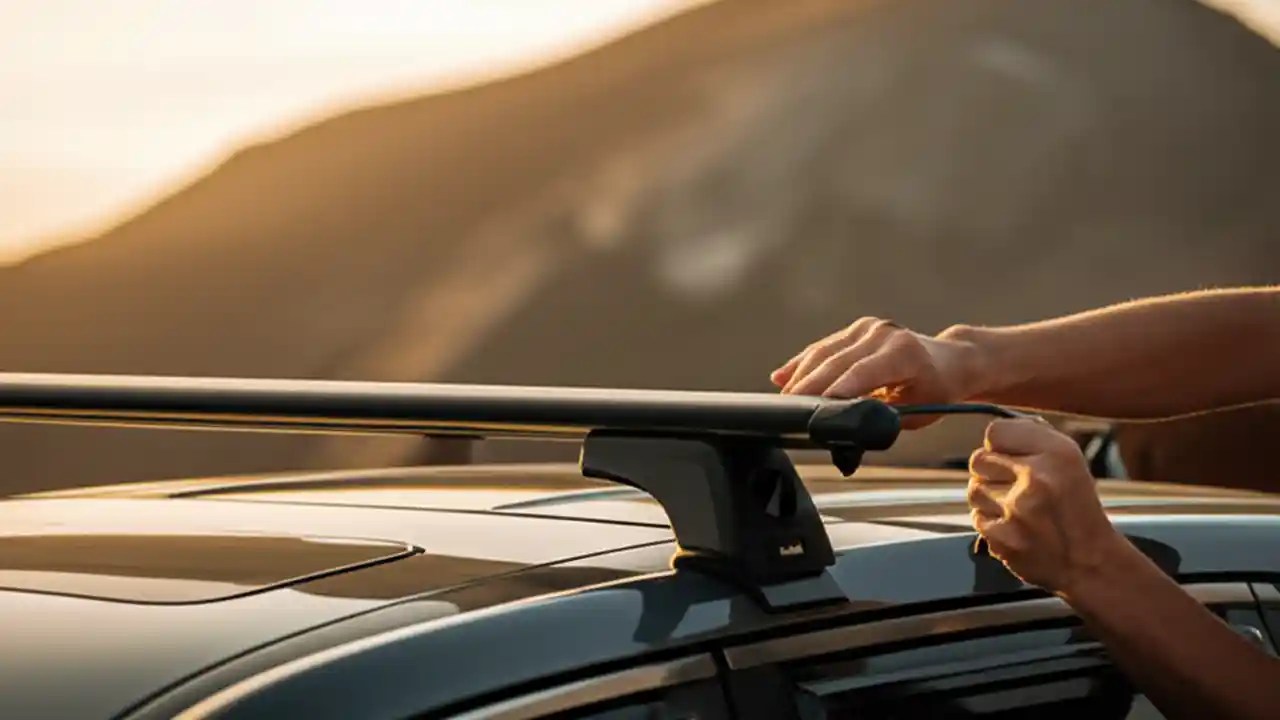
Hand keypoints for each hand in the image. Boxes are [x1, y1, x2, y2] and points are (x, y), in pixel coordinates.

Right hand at [770, 318, 980, 426]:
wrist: (950, 361)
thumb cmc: (936, 391)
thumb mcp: (916, 411)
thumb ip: (883, 416)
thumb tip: (849, 427)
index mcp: (904, 353)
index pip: (862, 372)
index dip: (835, 389)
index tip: (812, 408)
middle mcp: (883, 334)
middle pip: (836, 361)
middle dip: (808, 385)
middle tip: (786, 408)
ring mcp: (868, 328)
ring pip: (824, 351)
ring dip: (800, 374)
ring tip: (782, 397)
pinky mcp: (857, 329)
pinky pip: (825, 347)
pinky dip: (803, 362)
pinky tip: (782, 376)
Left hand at [967, 418, 1127, 593]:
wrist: (1090, 562)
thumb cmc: (1076, 507)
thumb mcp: (1069, 461)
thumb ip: (1033, 437)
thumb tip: (995, 431)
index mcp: (1057, 453)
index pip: (995, 432)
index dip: (998, 445)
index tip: (1008, 457)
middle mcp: (1037, 477)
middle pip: (978, 460)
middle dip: (990, 472)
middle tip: (1009, 485)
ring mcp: (1018, 510)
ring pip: (974, 490)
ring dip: (988, 498)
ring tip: (1014, 508)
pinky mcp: (1004, 538)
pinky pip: (977, 518)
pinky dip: (991, 523)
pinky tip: (1014, 528)